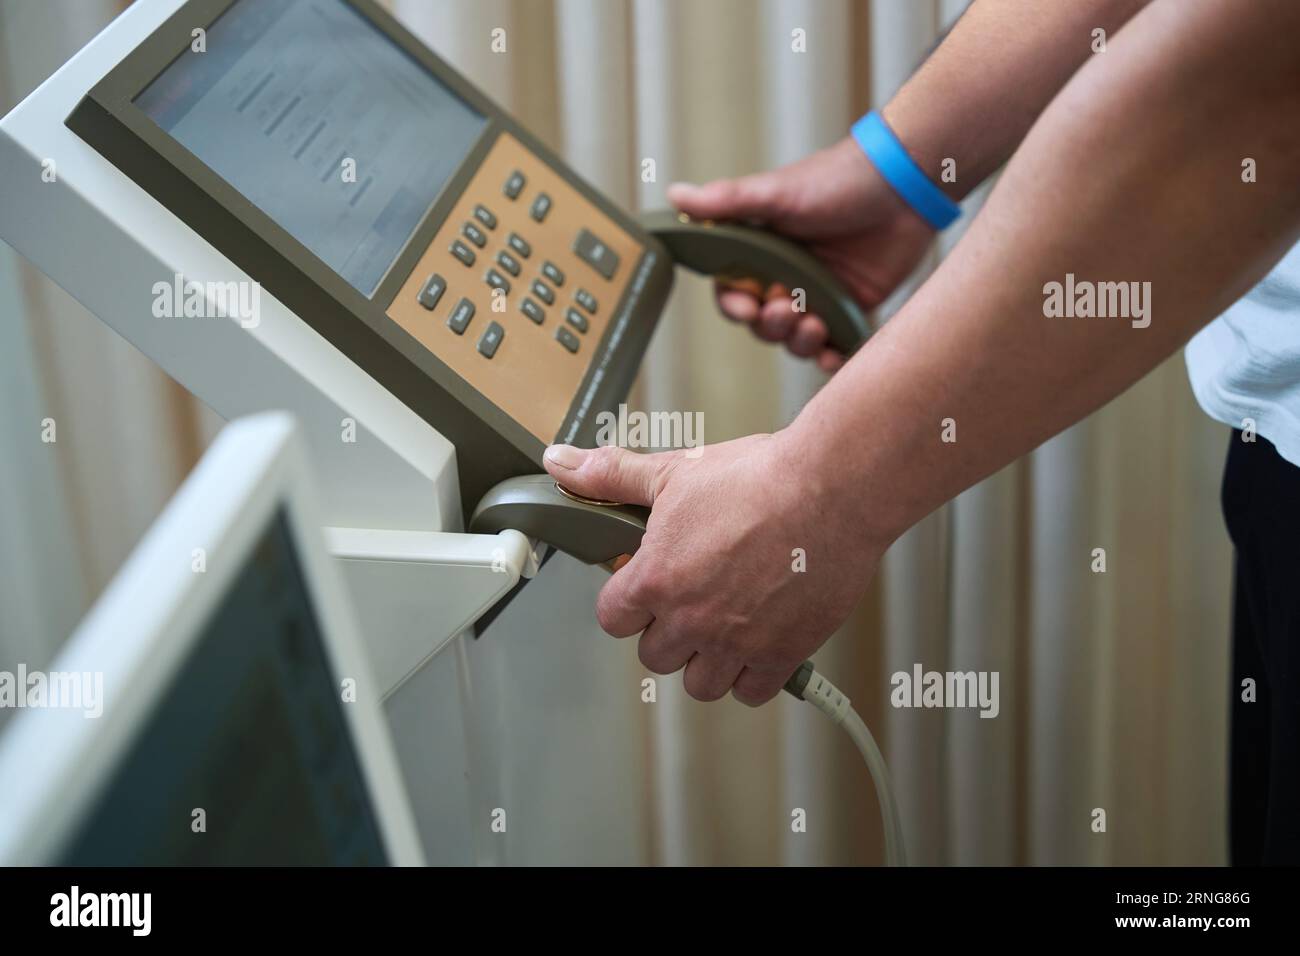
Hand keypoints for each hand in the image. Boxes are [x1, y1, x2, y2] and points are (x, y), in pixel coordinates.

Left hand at [542, 433, 882, 704]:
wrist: (831, 488)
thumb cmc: (759, 479)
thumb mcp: (674, 470)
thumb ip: (612, 475)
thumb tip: (562, 463)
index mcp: (656, 579)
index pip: (612, 619)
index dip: (626, 602)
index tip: (643, 589)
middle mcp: (691, 619)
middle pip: (655, 657)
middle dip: (666, 632)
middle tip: (689, 602)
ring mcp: (736, 642)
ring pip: (700, 684)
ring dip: (705, 661)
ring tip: (721, 627)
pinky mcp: (782, 653)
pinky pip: (751, 692)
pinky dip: (752, 676)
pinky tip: (758, 645)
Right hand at [668, 137, 935, 371]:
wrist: (904, 184)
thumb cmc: (838, 181)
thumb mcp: (776, 192)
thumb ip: (726, 202)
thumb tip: (673, 196)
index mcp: (762, 252)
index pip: (733, 292)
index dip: (734, 306)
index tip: (745, 307)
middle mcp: (787, 276)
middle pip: (763, 323)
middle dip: (770, 325)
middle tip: (787, 309)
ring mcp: (820, 295)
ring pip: (795, 338)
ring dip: (799, 340)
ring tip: (815, 322)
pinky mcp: (852, 307)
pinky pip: (835, 345)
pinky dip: (830, 357)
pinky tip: (832, 356)